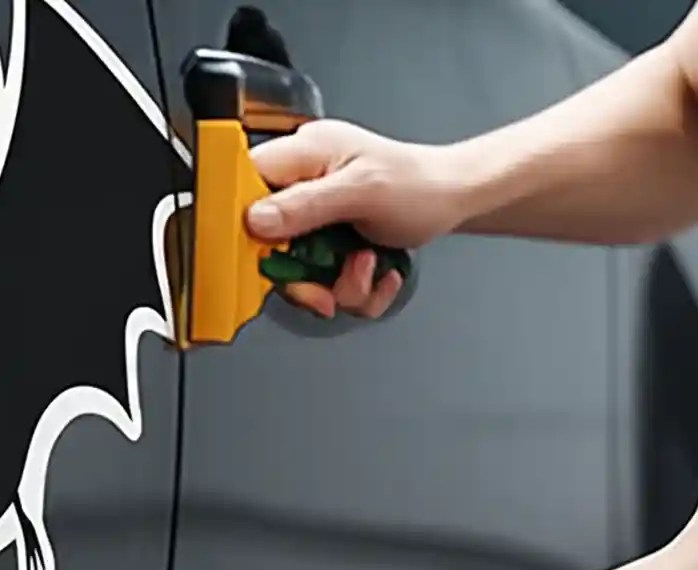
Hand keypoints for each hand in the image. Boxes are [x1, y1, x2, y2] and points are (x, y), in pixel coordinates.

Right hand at [247, 119, 465, 317]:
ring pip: (296, 268)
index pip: (241, 183)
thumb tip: (256, 219)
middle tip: (326, 282)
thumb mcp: (362, 191)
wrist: (456, 199)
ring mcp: (314, 216)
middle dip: (302, 273)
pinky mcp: (327, 242)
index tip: (263, 254)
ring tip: (366, 265)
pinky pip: (321, 277)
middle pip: (264, 239)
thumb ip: (305, 205)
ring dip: (335, 283)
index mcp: (301, 154)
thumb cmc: (420, 184)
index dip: (241, 222)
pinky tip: (375, 270)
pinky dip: (350, 286)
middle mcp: (301, 184)